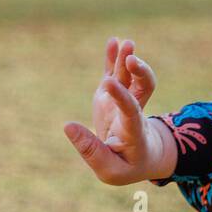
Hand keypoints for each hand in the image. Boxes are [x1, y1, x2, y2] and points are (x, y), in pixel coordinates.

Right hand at [64, 38, 172, 184]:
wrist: (140, 157)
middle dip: (140, 72)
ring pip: (131, 77)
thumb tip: (68, 127)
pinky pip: (115, 74)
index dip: (122, 97)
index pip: (131, 111)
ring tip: (125, 42)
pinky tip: (113, 42)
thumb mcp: (110, 170)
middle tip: (131, 58)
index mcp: (134, 131)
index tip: (110, 83)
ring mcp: (123, 100)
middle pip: (143, 88)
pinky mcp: (112, 96)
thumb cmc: (126, 166)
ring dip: (127, 59)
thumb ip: (91, 151)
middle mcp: (132, 111)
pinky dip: (113, 59)